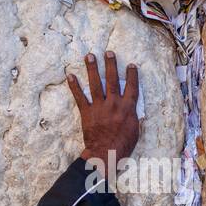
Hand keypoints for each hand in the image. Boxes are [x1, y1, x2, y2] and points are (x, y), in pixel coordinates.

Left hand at [68, 50, 139, 178]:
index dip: (132, 76)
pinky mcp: (87, 112)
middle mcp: (114, 104)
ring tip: (90, 56)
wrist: (106, 153)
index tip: (131, 65)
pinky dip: (74, 86)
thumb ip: (133, 116)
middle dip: (110, 65)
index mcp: (127, 108)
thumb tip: (133, 109)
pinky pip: (79, 97)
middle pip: (112, 80)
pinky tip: (70, 75)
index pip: (131, 88)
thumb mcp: (135, 130)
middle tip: (108, 53)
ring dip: (92, 69)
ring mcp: (99, 107)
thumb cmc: (124, 145)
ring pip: (95, 84)